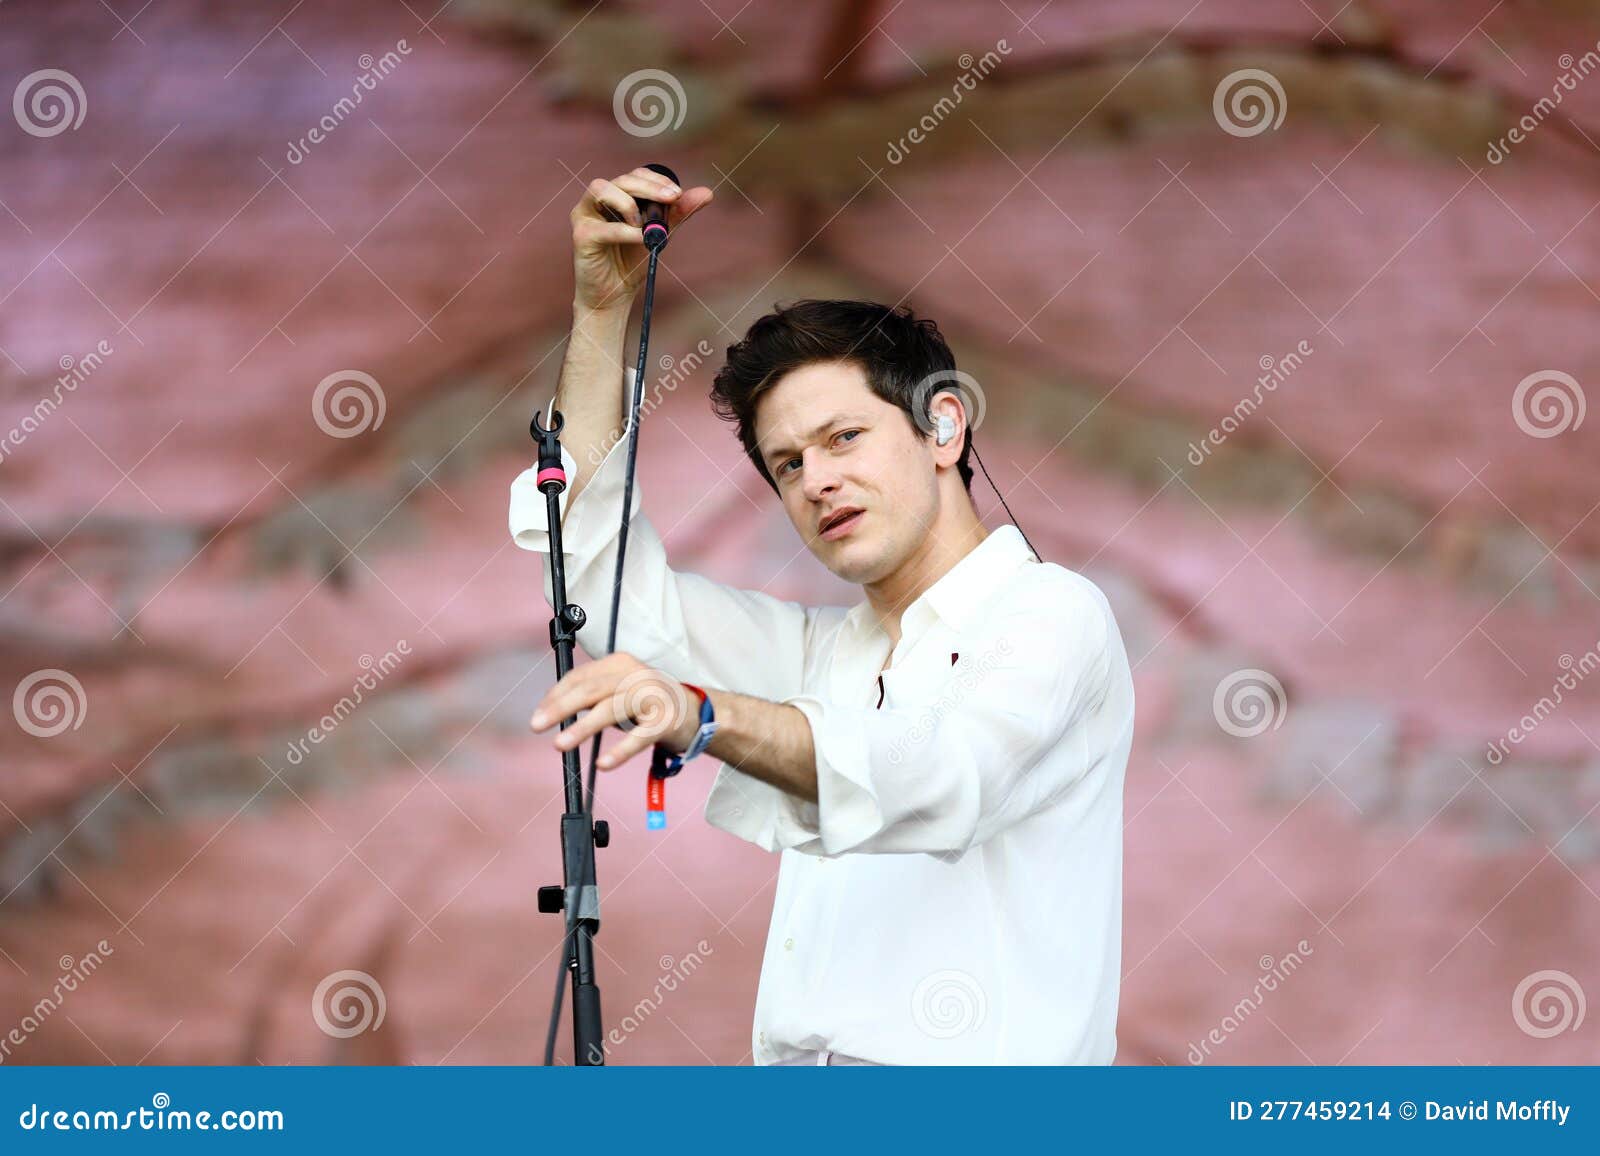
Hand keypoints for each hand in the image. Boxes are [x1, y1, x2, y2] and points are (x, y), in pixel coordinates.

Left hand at [528, 653, 700, 769]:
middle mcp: (636, 675)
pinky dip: (620, 751)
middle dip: (560, 708)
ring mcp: (653, 696)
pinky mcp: (666, 721)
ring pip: (610, 710)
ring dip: (582, 728)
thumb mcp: (620, 691)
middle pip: (591, 690)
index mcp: (620, 664)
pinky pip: (639, 737)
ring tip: (560, 745)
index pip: (580, 677)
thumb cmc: (651, 703)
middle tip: (537, 725)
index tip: (539, 715)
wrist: (698, 714)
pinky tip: (603, 764)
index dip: (555, 696)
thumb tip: (553, 712)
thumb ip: (592, 696)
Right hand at [570, 168, 713, 313]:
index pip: (636, 175)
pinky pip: (601, 227)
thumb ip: (678, 213)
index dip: (657, 180)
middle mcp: (597, 200)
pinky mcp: (581, 236)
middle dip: (649, 187)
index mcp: (616, 195)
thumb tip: (707, 193)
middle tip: (672, 198)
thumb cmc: (632, 261)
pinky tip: (640, 239)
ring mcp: (585, 215)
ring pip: (601, 189)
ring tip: (644, 226)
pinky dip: (624, 231)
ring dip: (627, 203)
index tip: (678, 194)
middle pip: (622, 179)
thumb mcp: (660, 234)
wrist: (614, 295)